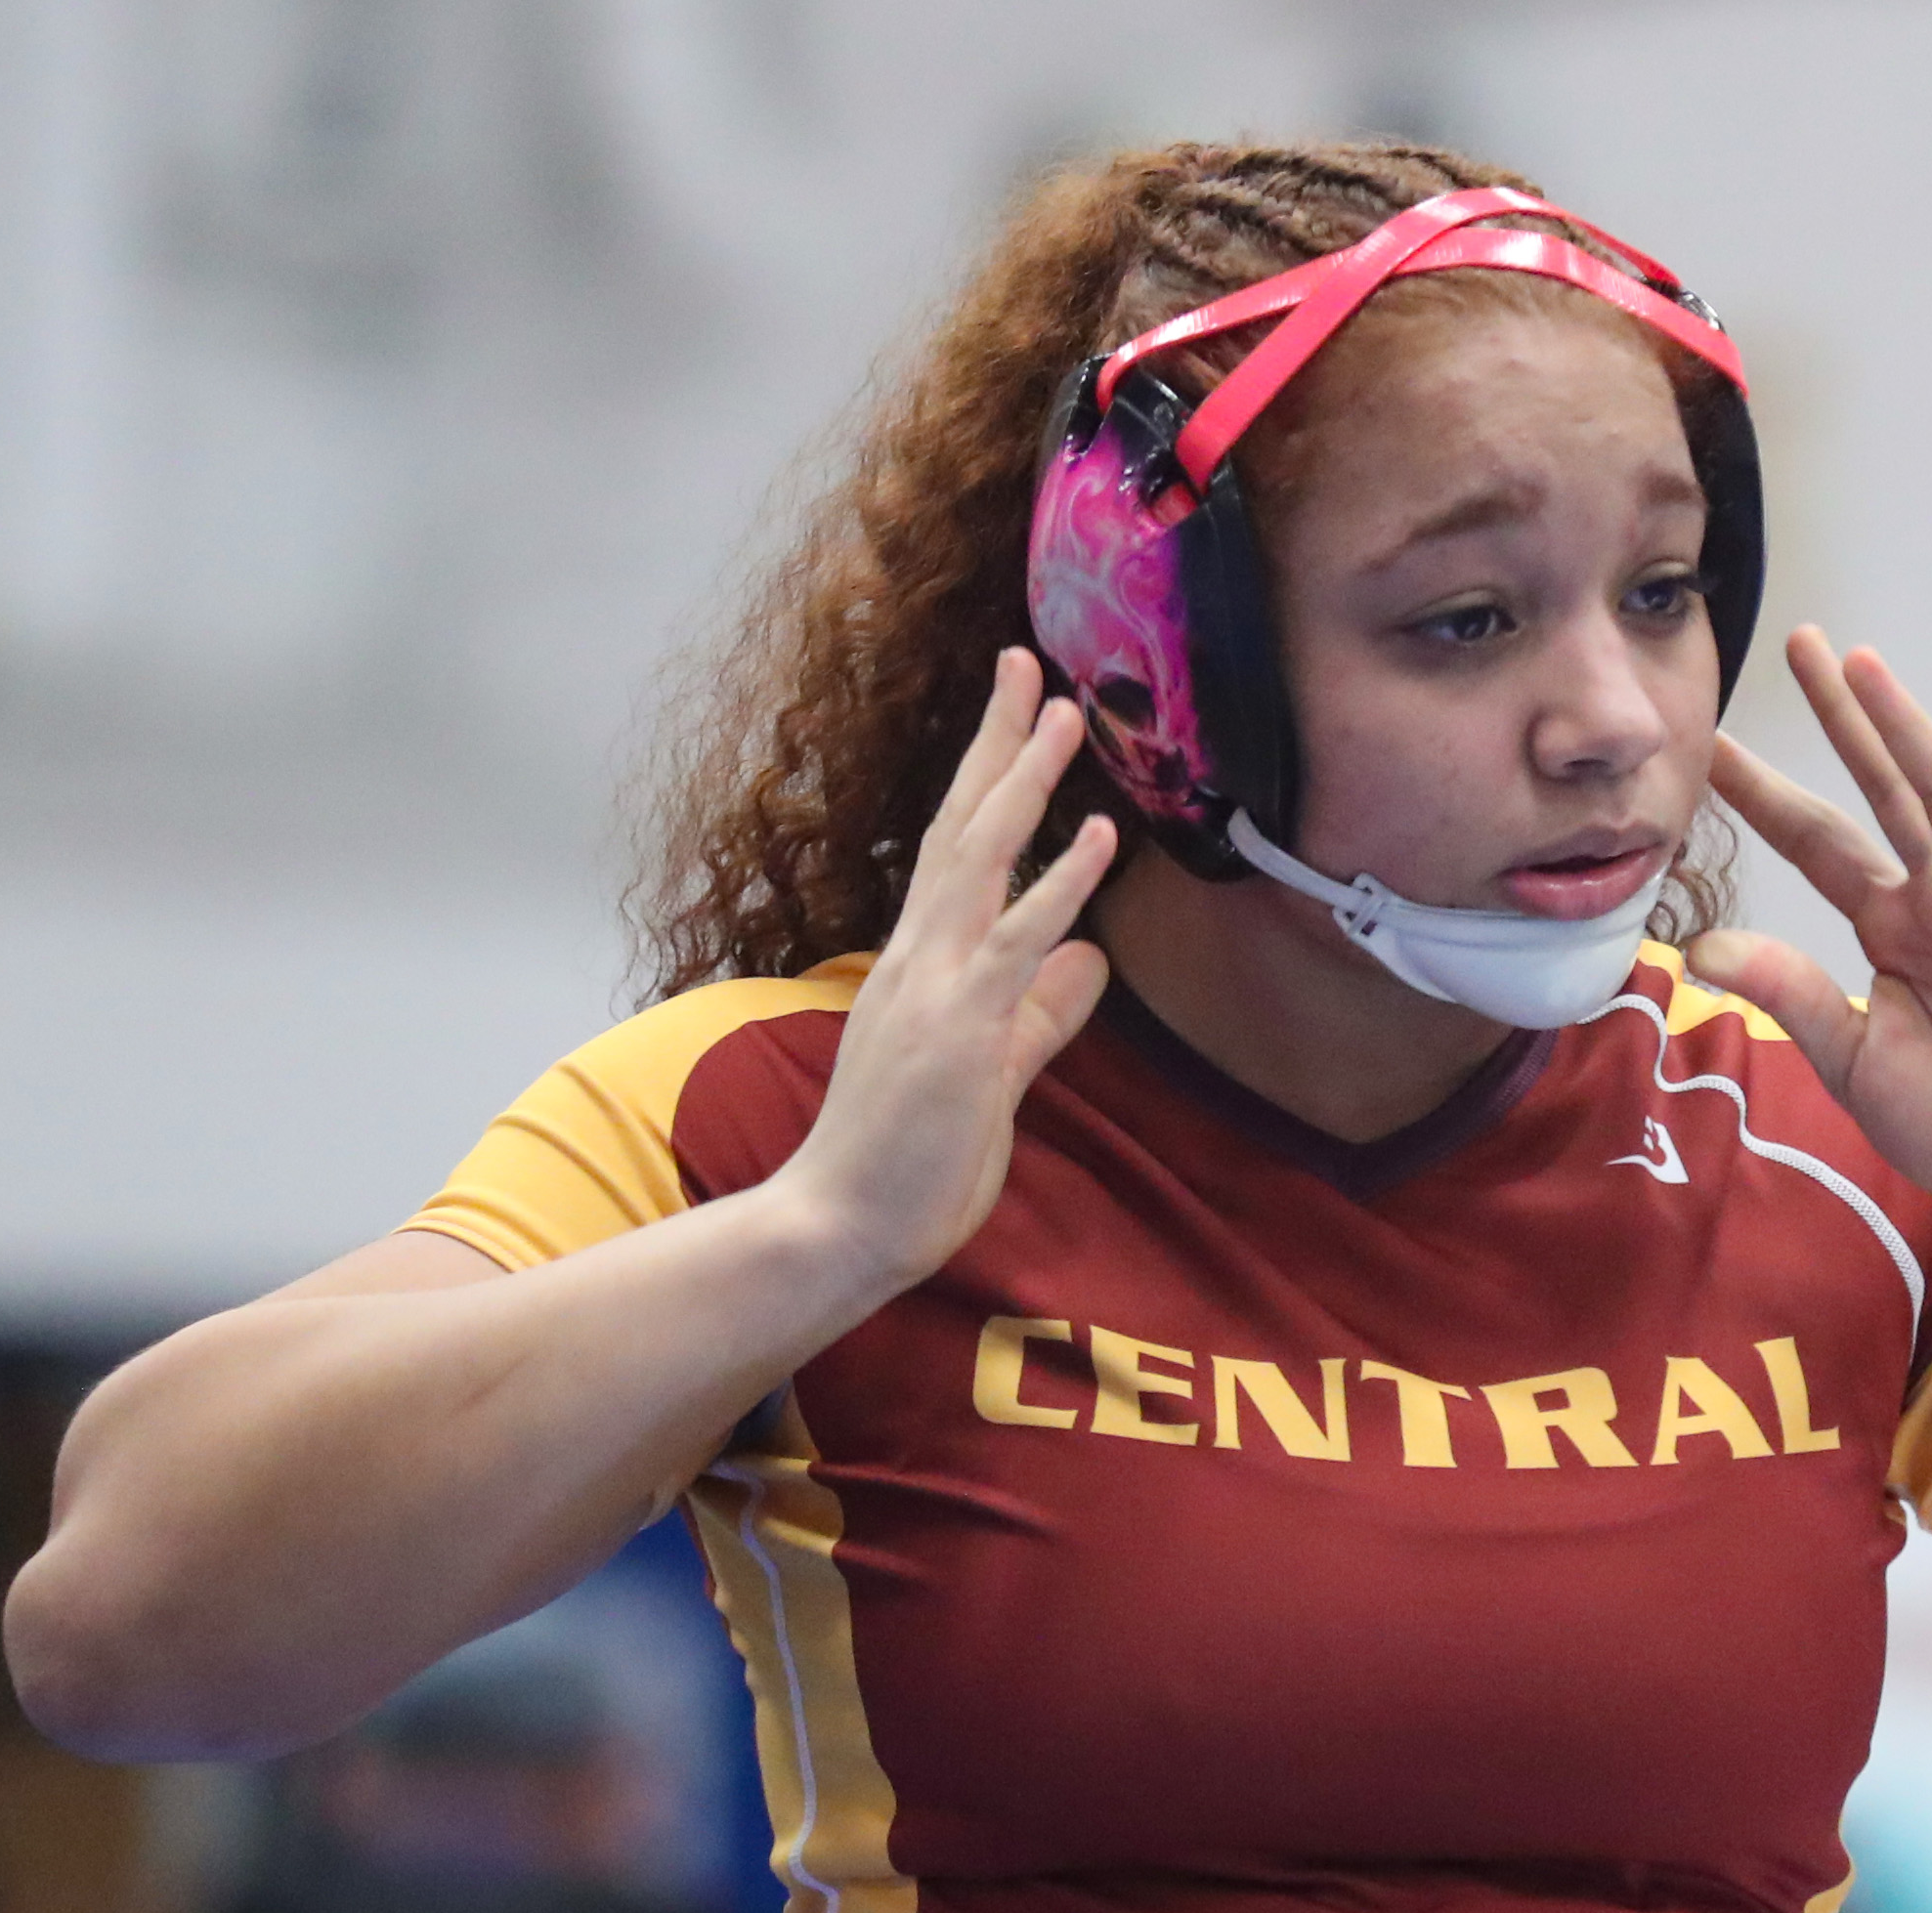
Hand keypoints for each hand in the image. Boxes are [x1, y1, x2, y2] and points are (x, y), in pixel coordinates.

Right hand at [769, 650, 1114, 1291]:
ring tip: (1067, 712)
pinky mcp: (960, 1033)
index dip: (989, 778)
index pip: (957, 850)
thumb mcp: (992, 1072)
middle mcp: (920, 959)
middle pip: (961, 826)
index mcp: (921, 965)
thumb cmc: (904, 1163)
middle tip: (1029, 663)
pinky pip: (1016, 944)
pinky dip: (1059, 886)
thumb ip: (1042, 1014)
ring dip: (1026, 783)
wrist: (836, 1229)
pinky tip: (1096, 837)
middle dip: (998, 744)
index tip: (1019, 711)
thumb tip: (1092, 958)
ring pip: (982, 862)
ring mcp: (936, 989)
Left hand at [1686, 627, 1931, 1242]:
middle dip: (1839, 718)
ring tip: (1865, 667)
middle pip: (1873, 793)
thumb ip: (1785, 993)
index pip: (1814, 843)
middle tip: (1801, 641)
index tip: (1708, 744)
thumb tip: (1700, 948)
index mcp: (1889, 927)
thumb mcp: (1847, 1056)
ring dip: (1901, 735)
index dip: (1763, 794)